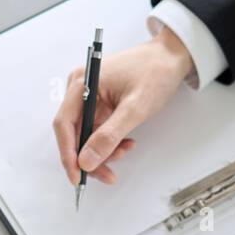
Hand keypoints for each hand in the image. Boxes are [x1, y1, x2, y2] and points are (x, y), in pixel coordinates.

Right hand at [52, 26, 193, 185]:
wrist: (171, 57)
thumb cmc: (155, 72)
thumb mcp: (134, 108)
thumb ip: (109, 136)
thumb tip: (86, 161)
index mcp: (82, 83)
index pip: (64, 124)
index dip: (68, 154)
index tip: (76, 176)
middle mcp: (80, 90)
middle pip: (74, 134)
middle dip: (89, 157)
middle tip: (107, 175)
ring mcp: (89, 97)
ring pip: (86, 136)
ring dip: (103, 151)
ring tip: (125, 151)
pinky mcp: (99, 105)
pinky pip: (97, 132)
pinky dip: (110, 143)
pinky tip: (126, 143)